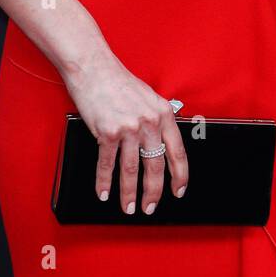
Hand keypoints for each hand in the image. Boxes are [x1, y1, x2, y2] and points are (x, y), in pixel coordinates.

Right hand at [62, 50, 188, 213]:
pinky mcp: (107, 132)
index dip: (180, 176)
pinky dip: (104, 182)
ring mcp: (128, 128)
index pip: (177, 152)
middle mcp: (149, 122)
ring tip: (128, 207)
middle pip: (155, 166)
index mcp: (164, 114)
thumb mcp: (149, 98)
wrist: (94, 69)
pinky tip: (104, 192)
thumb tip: (162, 145)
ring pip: (132, 170)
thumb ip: (157, 120)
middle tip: (150, 207)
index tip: (179, 191)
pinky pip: (107, 164)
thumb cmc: (120, 82)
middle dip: (154, 192)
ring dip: (129, 193)